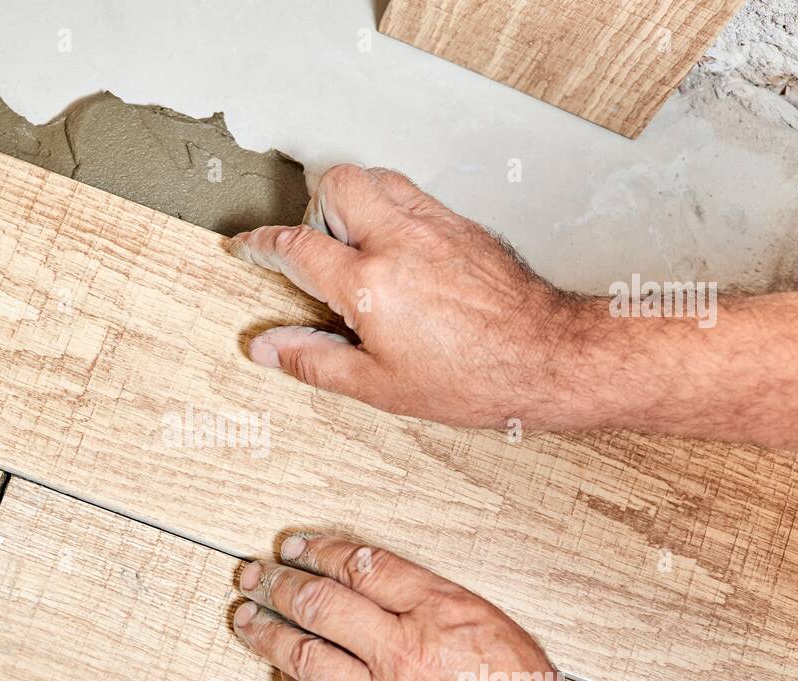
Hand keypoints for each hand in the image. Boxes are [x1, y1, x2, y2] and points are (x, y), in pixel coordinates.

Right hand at [231, 163, 797, 462]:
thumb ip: (315, 360)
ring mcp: (435, 225)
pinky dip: (396, 211)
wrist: (548, 357)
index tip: (250, 244)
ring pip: (379, 178)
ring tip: (360, 243)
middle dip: (316, 205)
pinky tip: (404, 251)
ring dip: (358, 199)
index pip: (298, 246)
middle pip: (338, 184)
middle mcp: (399, 241)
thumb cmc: (471, 378)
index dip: (264, 243)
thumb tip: (267, 349)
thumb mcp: (379, 386)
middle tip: (320, 244)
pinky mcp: (464, 225)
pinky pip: (416, 196)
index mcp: (369, 284)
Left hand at [232, 533, 693, 680]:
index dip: (320, 550)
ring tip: (246, 618)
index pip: (364, 565)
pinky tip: (283, 676)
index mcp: (446, 615)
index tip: (297, 545)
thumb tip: (402, 594)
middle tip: (255, 574)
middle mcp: (407, 654)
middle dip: (279, 583)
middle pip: (321, 604)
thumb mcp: (509, 639)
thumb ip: (449, 612)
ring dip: (267, 633)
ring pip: (306, 656)